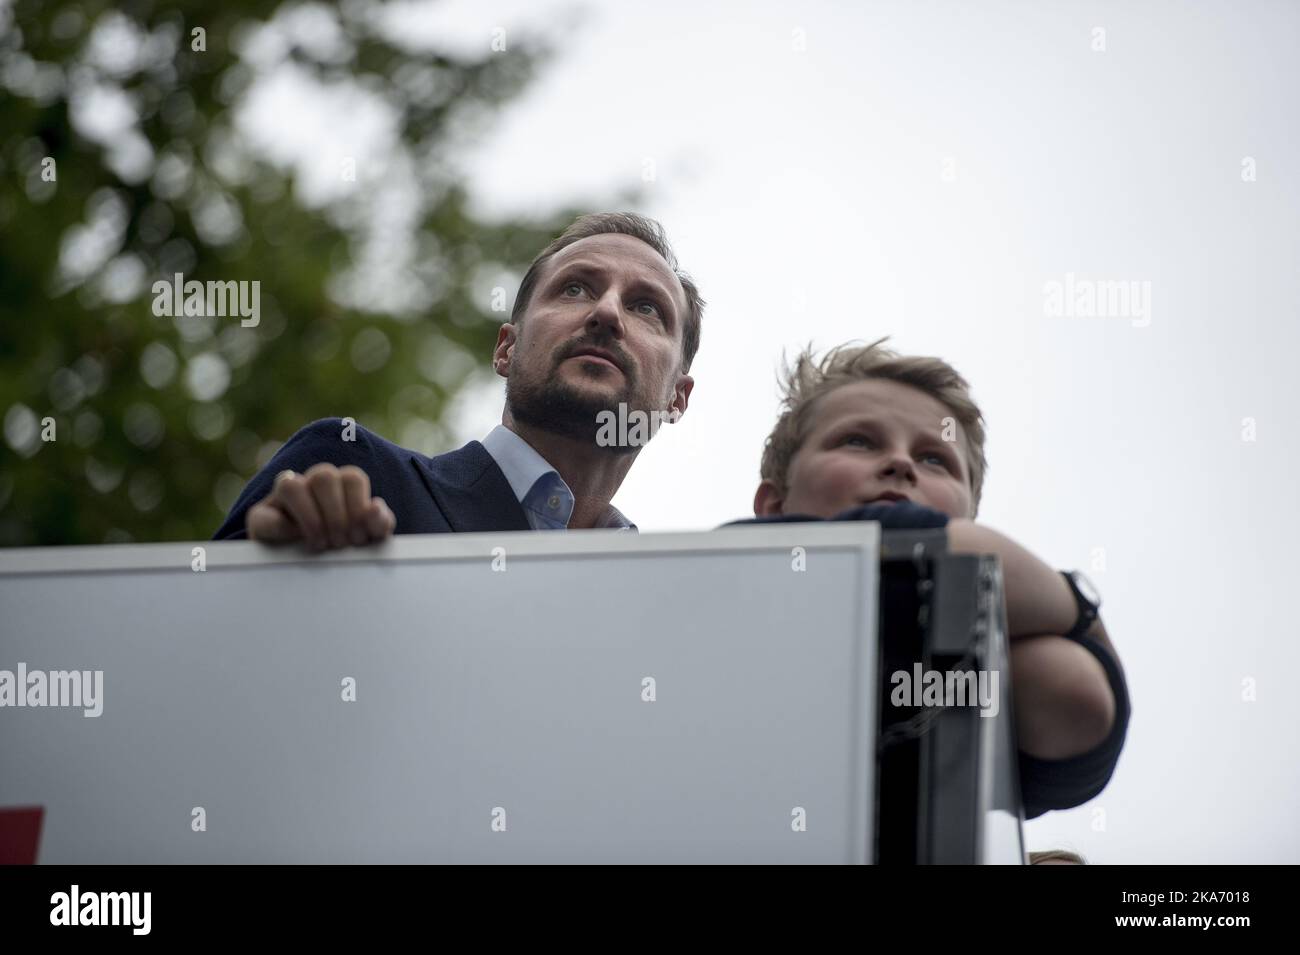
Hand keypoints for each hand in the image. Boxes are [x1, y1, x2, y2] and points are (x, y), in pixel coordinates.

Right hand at [246, 463, 394, 549]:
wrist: (311, 575)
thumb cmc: (344, 546)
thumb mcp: (368, 537)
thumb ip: (378, 523)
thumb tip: (375, 507)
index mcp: (341, 484)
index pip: (352, 477)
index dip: (358, 507)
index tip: (359, 537)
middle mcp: (311, 483)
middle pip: (324, 476)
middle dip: (336, 514)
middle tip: (340, 543)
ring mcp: (283, 498)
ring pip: (291, 484)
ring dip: (310, 517)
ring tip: (320, 544)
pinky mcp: (260, 517)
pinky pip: (263, 514)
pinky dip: (282, 529)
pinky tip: (296, 543)